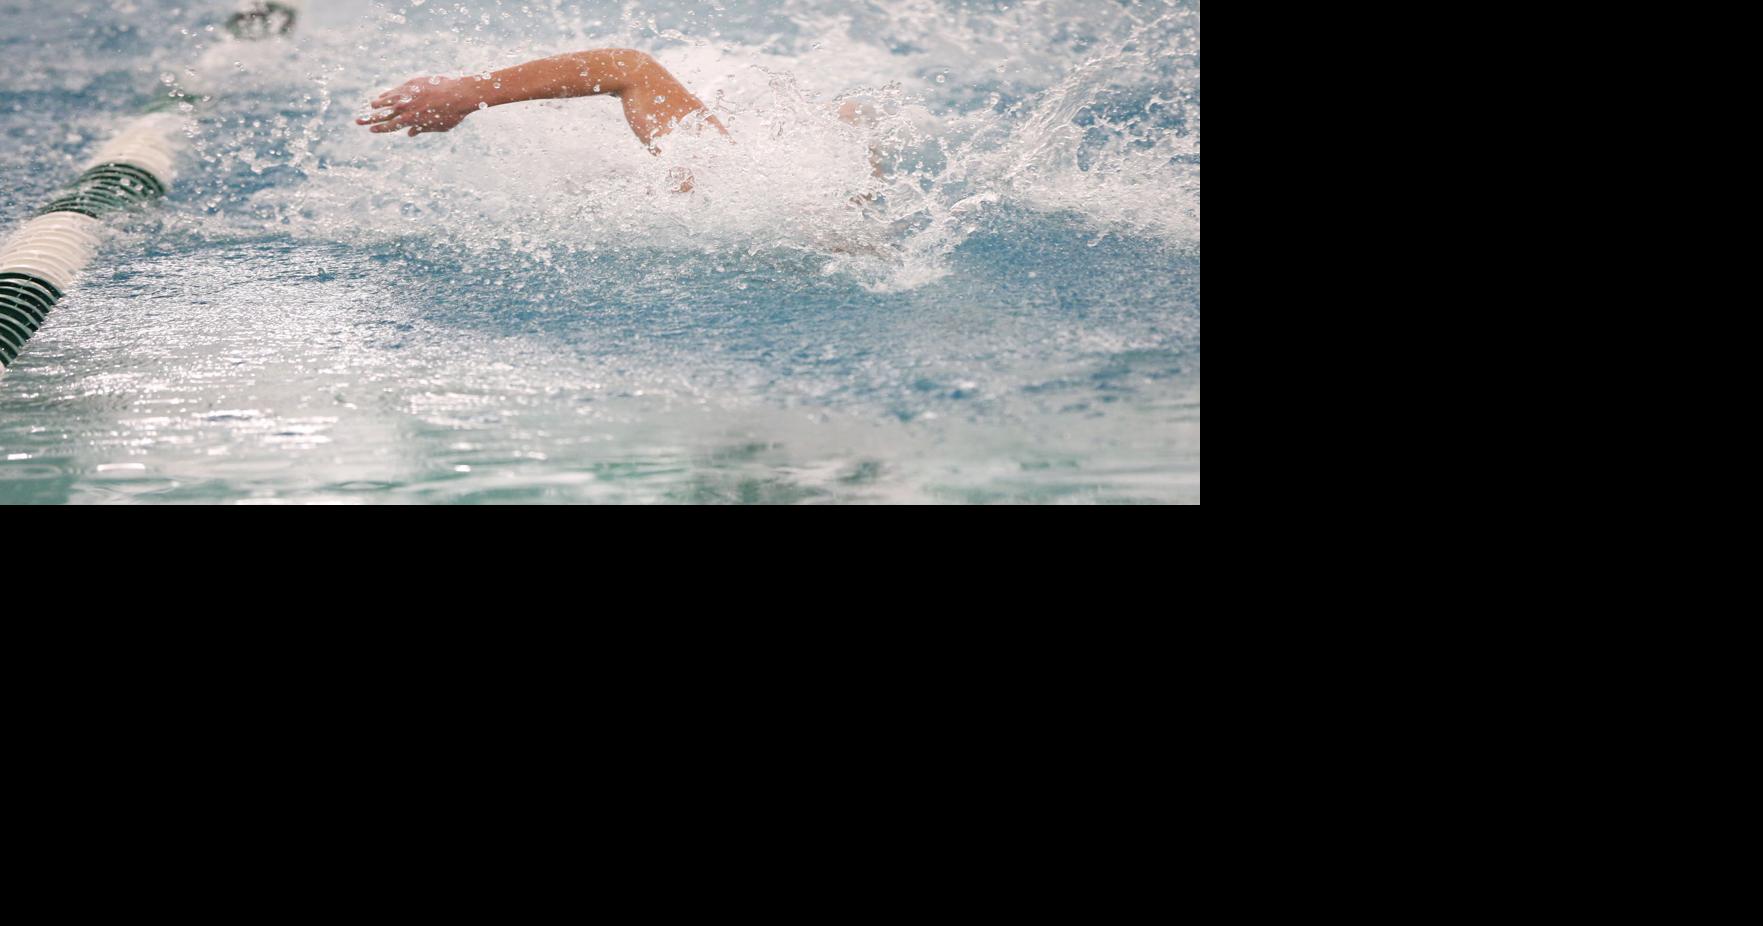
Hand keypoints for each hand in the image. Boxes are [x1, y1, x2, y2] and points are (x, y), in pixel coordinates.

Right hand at [357, 77, 477, 136]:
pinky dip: (388, 94)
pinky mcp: (411, 84)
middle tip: (357, 121)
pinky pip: (396, 90)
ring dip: (377, 104)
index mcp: (411, 120)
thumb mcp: (438, 127)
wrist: (459, 94)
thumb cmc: (452, 114)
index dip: (380, 128)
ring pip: (387, 99)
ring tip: (371, 106)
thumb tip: (410, 133)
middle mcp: (405, 107)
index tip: (371, 130)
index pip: (390, 126)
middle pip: (382, 114)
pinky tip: (384, 96)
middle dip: (369, 118)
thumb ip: (422, 129)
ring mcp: (407, 94)